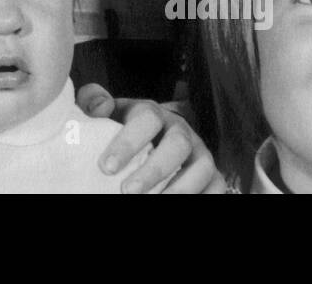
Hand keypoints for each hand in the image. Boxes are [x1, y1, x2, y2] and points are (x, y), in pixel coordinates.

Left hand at [77, 84, 224, 193]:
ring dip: (180, 189)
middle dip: (154, 170)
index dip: (128, 142)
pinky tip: (177, 208)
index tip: (106, 167)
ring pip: (202, 167)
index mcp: (152, 113)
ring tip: (154, 205)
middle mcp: (180, 130)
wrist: (148, 141)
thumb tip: (100, 106)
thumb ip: (94, 103)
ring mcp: (200, 152)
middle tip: (127, 192)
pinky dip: (204, 198)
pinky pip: (217, 187)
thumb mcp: (105, 114)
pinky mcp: (212, 175)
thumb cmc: (120, 129)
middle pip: (177, 144)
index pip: (147, 118)